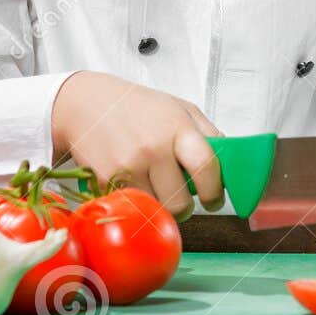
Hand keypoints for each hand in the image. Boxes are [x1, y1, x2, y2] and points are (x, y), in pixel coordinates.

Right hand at [51, 71, 223, 217]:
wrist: (85, 104)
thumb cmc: (137, 106)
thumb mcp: (179, 108)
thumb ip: (207, 134)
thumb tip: (231, 162)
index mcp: (177, 127)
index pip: (207, 167)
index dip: (215, 191)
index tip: (214, 198)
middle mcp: (153, 148)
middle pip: (181, 201)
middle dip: (186, 206)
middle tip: (183, 198)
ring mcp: (127, 167)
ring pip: (155, 210)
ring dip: (160, 207)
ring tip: (157, 188)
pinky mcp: (105, 182)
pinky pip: (131, 208)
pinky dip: (136, 204)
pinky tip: (135, 185)